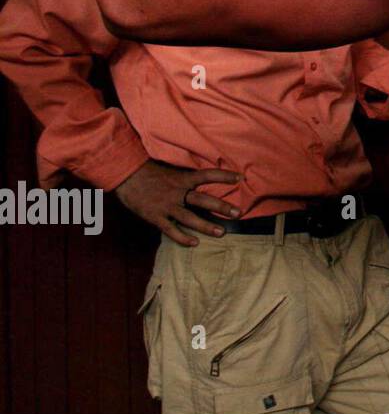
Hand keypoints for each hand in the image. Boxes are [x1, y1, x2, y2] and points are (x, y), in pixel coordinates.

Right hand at [114, 159, 241, 246]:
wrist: (124, 175)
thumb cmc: (147, 171)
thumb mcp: (170, 170)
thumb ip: (185, 177)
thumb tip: (202, 179)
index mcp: (182, 178)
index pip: (208, 175)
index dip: (224, 175)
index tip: (240, 177)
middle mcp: (177, 192)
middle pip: (203, 200)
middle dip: (222, 206)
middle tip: (239, 213)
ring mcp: (166, 206)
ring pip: (190, 218)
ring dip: (207, 226)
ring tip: (222, 233)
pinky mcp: (155, 217)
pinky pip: (171, 230)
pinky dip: (183, 238)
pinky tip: (195, 243)